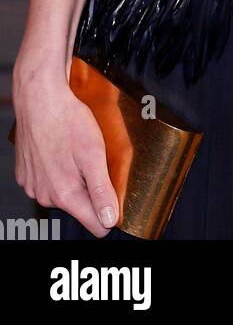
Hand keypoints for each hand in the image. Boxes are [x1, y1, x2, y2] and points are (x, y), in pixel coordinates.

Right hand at [12, 66, 117, 236]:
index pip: (95, 225)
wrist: (40, 99)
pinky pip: (48, 182)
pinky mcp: (26, 175)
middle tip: (93, 161)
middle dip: (90, 189)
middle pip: (80, 207)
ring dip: (74, 178)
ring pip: (64, 194)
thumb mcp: (94, 153)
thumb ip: (102, 190)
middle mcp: (46, 196)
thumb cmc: (67, 121)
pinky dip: (57, 170)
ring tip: (75, 152)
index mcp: (65, 195)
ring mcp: (33, 186)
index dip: (109, 211)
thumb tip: (109, 220)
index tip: (113, 192)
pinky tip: (60, 151)